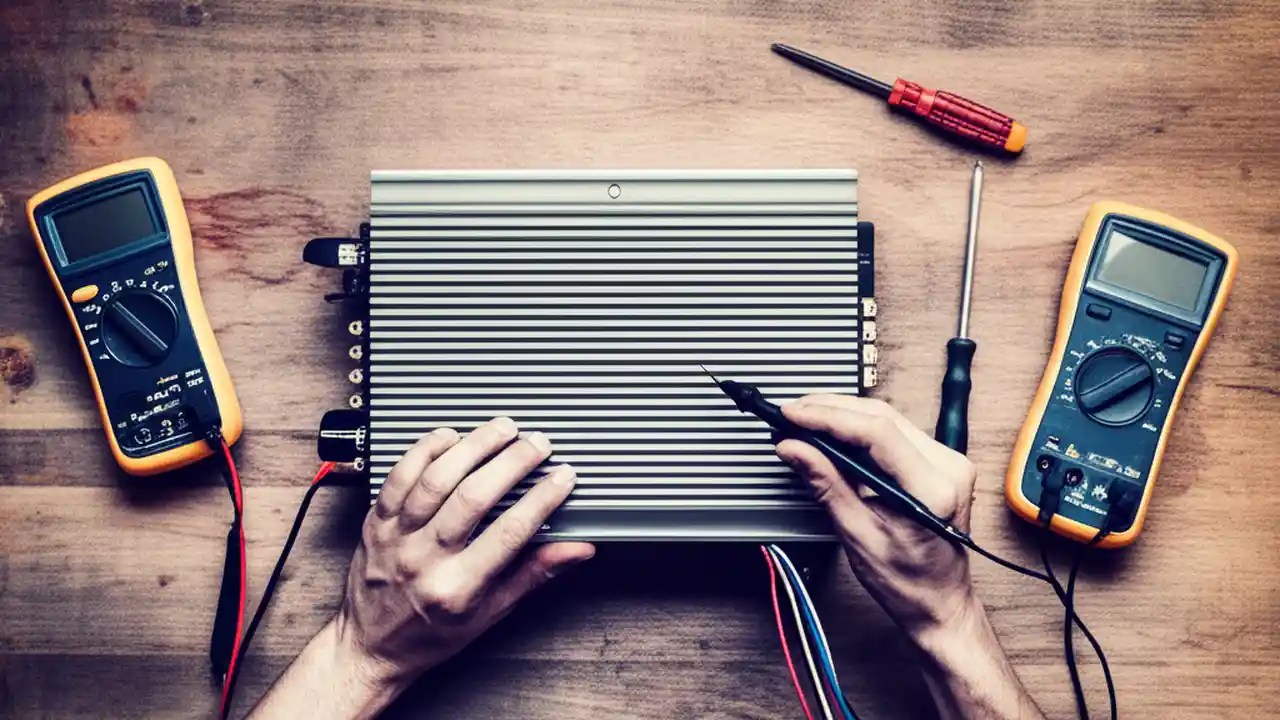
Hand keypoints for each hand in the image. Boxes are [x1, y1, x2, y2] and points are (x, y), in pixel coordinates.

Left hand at [335, 417, 593, 687]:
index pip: (510, 533)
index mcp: (457, 588)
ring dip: (474, 445)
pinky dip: (426, 448)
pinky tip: (452, 436)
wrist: (370, 647)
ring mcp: (396, 537)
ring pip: (436, 478)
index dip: (542, 499)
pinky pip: (399, 474)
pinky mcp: (376, 520)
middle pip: (473, 497)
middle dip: (512, 462)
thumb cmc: (430, 635)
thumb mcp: (490, 614)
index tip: (563, 477)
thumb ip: (534, 574)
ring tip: (502, 428)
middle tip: (538, 444)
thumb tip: (578, 549)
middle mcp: (424, 559)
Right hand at [774, 395, 976, 638]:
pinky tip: (834, 433)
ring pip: (889, 419)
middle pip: (882, 416)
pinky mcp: (941, 464)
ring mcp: (949, 462)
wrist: (940, 603)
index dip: (828, 417)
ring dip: (844, 416)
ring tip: (805, 421)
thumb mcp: (858, 535)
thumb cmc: (909, 583)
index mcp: (932, 489)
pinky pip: (896, 433)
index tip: (794, 415)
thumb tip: (795, 449)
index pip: (876, 432)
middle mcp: (949, 468)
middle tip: (792, 414)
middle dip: (831, 410)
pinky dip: (861, 429)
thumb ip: (826, 484)